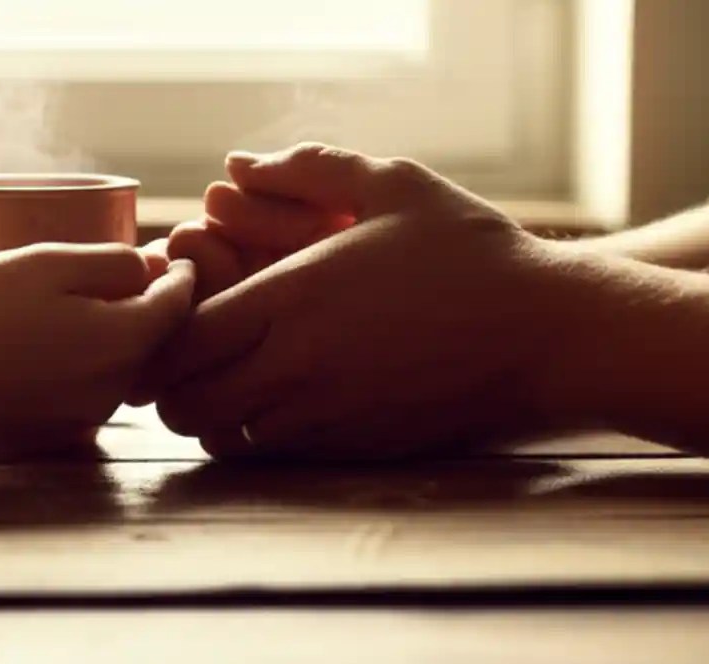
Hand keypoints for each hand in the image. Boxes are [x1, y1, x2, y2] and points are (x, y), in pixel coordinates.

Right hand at [0, 243, 194, 445]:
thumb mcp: (43, 264)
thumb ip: (112, 265)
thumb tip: (156, 270)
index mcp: (119, 345)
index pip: (176, 310)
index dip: (181, 280)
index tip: (180, 261)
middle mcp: (110, 394)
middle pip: (150, 345)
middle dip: (147, 310)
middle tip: (133, 275)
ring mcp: (79, 423)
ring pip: (116, 372)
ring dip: (112, 341)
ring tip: (78, 306)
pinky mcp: (46, 439)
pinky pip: (83, 395)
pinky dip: (79, 368)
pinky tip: (41, 345)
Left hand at [141, 143, 581, 457]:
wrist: (548, 336)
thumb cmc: (471, 254)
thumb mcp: (395, 184)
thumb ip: (309, 167)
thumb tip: (238, 164)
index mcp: (293, 298)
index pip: (179, 339)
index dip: (160, 332)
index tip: (177, 311)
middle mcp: (296, 366)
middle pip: (183, 401)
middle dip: (170, 382)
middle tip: (190, 354)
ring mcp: (323, 417)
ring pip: (221, 436)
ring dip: (210, 412)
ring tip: (230, 378)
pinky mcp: (352, 449)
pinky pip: (271, 455)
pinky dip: (255, 434)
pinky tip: (281, 400)